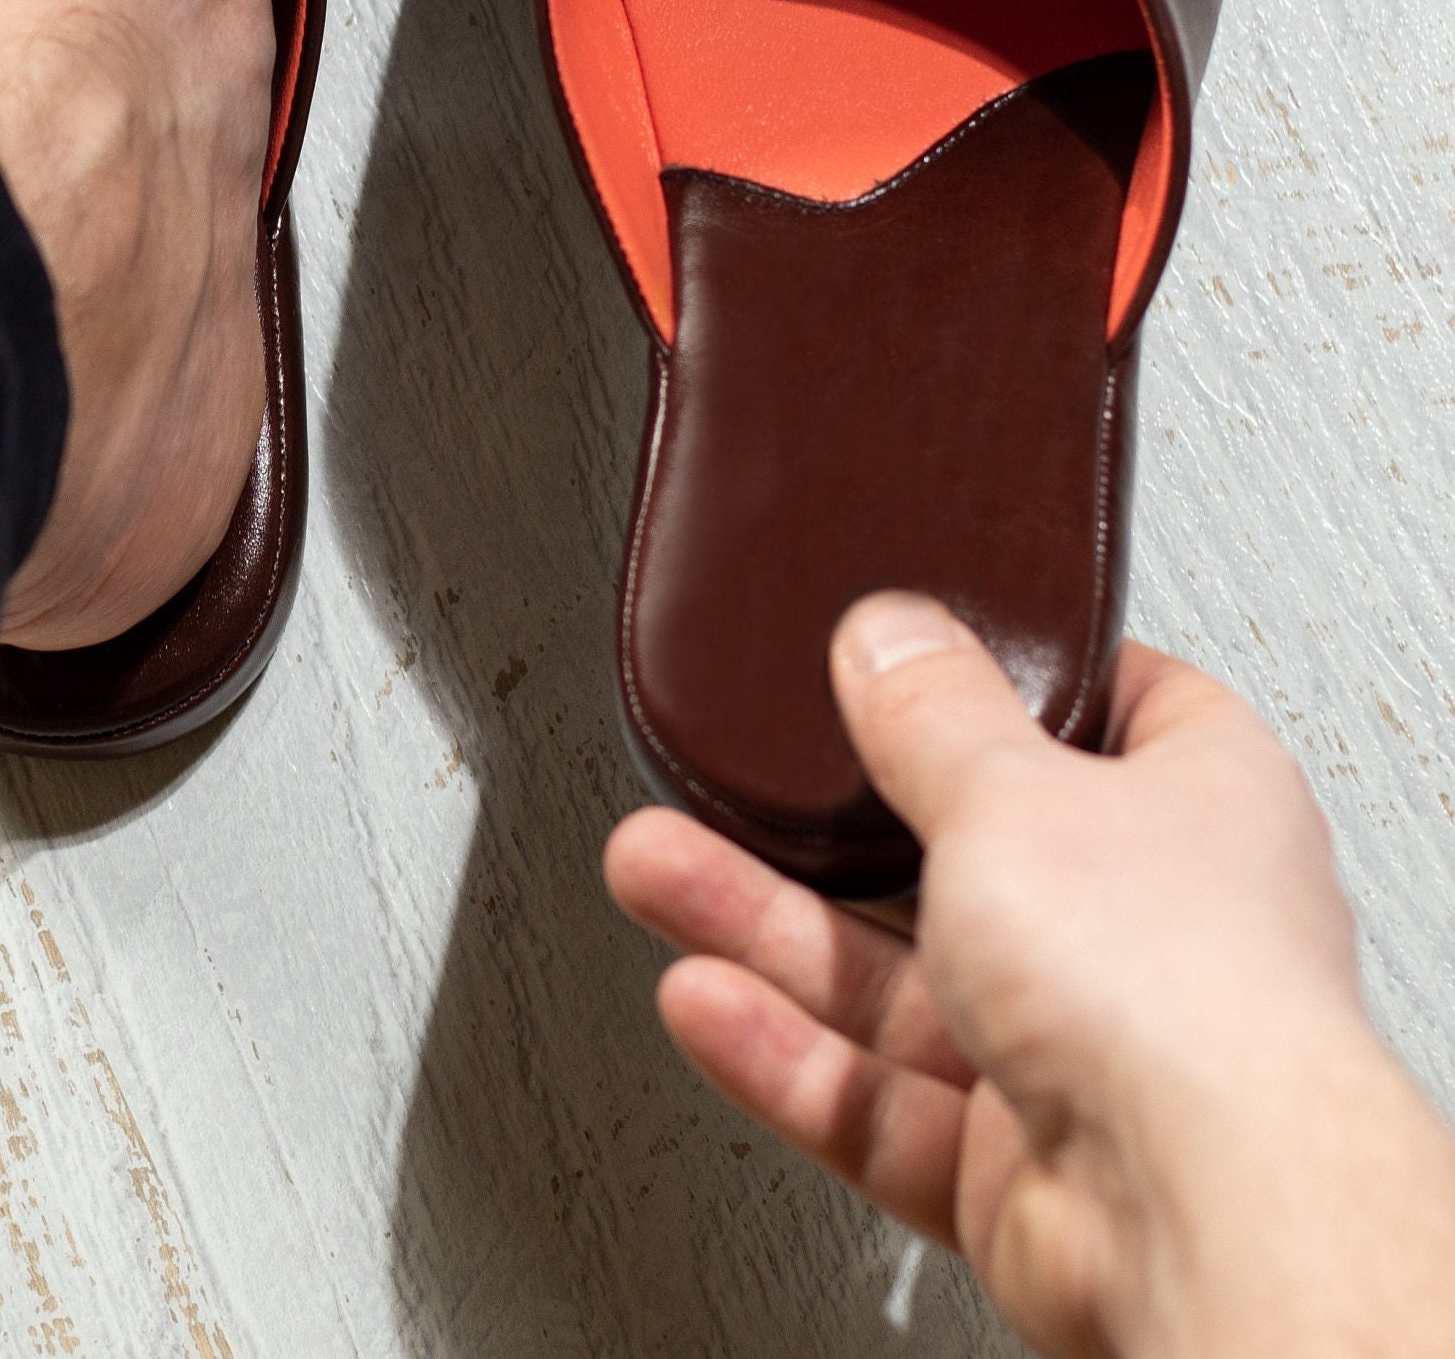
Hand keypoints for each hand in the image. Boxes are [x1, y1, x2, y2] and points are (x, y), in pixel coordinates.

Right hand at [605, 592, 1454, 1358]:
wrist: (1202, 1223)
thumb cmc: (1182, 997)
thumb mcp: (1012, 788)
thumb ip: (930, 709)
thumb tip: (890, 635)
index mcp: (1194, 811)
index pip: (1108, 712)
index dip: (1011, 679)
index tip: (912, 656)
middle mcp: (1146, 935)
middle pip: (953, 855)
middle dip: (819, 829)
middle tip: (721, 787)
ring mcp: (1080, 1057)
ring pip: (893, 983)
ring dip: (765, 931)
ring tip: (655, 874)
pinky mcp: (1016, 1169)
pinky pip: (877, 1100)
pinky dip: (787, 1055)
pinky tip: (709, 1003)